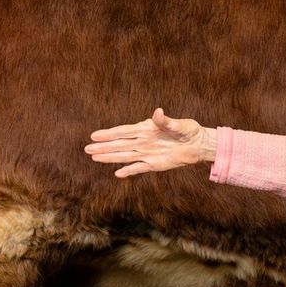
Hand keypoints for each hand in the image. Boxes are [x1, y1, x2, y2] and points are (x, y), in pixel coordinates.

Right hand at [85, 108, 217, 177]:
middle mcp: (143, 141)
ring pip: (125, 156)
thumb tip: (158, 112)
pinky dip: (129, 171)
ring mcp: (147, 153)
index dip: (109, 133)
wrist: (198, 145)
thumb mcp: (179, 125)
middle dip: (103, 147)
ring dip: (110, 157)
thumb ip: (166, 122)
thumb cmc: (188, 130)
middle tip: (87, 148)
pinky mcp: (154, 164)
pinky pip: (139, 168)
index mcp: (146, 129)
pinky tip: (117, 174)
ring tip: (94, 158)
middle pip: (120, 145)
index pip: (124, 131)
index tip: (95, 135)